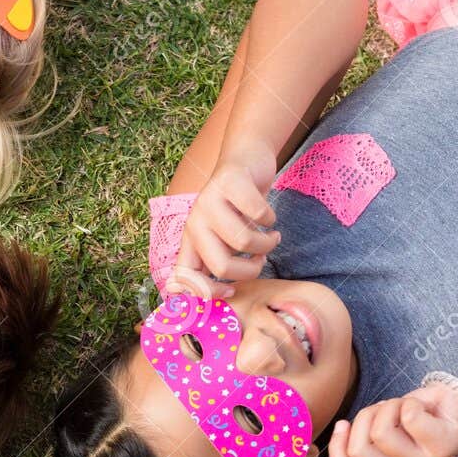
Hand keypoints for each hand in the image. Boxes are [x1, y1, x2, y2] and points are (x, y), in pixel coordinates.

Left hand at [172, 148, 280, 289]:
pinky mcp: (230, 182)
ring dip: (267, 244)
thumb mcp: (223, 236)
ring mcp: (210, 200)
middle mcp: (195, 221)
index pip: (186, 278)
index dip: (209, 292)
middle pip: (221, 266)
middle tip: (261, 260)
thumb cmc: (237, 207)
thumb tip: (224, 296)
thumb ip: (218, 261)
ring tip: (271, 237)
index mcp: (191, 240)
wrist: (245, 160)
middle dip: (250, 271)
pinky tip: (269, 216)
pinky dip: (271, 219)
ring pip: (244, 242)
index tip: (232, 290)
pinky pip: (260, 215)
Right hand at [322, 383, 457, 456]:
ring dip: (388, 407)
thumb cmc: (419, 416)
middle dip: (365, 417)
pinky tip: (423, 407)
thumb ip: (358, 452)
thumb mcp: (381, 432)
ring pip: (380, 432)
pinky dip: (410, 401)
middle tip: (386, 411)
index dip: (337, 448)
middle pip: (359, 448)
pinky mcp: (440, 446)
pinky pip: (408, 416)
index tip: (344, 425)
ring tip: (405, 407)